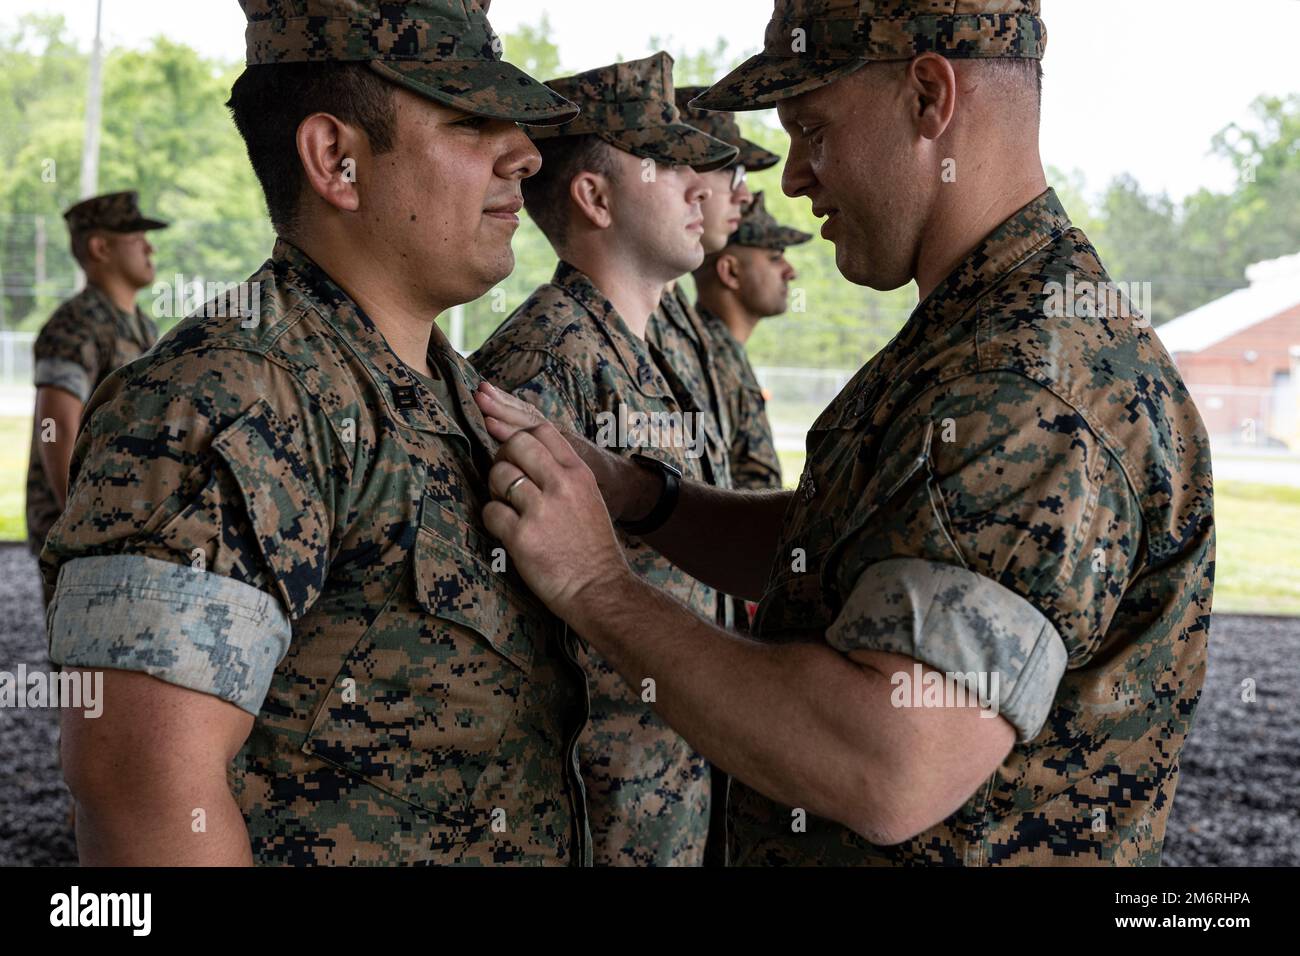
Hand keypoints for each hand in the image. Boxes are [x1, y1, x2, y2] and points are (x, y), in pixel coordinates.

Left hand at [483, 411, 632, 619]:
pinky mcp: (521, 536)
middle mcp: (561, 485)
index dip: (521, 438)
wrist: (598, 588)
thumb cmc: (590, 546)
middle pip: (516, 444)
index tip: (517, 456)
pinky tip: (505, 530)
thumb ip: (563, 474)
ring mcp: (540, 510)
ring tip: (506, 507)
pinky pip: (491, 511)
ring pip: (498, 475)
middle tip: (505, 480)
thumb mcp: (588, 497)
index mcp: (578, 473)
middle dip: (503, 458)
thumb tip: (527, 454)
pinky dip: (492, 520)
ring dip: (494, 489)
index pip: (542, 431)